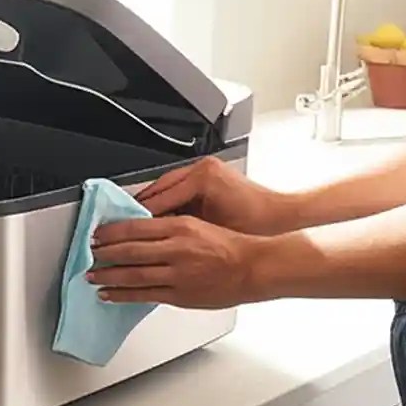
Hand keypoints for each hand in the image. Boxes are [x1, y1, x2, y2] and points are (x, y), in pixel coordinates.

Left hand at [88, 215, 266, 308]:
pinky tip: (109, 294)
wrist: (254, 267)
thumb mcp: (197, 224)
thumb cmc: (229, 246)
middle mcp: (176, 249)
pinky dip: (123, 295)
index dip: (111, 232)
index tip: (96, 234)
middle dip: (103, 253)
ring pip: (133, 274)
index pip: (135, 227)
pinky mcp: (180, 295)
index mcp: (180, 227)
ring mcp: (177, 274)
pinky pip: (145, 295)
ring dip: (107, 276)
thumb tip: (137, 231)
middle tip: (88, 254)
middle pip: (129, 251)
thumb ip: (167, 228)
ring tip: (92, 276)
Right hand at [137, 156, 287, 234]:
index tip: (124, 231)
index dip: (140, 217)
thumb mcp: (213, 233)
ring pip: (165, 187)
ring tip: (136, 224)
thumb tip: (151, 236)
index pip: (159, 197)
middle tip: (122, 227)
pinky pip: (177, 188)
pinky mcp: (207, 174)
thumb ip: (180, 230)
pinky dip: (166, 203)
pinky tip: (158, 219)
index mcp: (203, 177)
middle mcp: (202, 168)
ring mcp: (204, 169)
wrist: (283, 217)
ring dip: (151, 206)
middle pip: (157, 188)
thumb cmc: (258, 226)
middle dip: (140, 209)